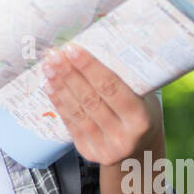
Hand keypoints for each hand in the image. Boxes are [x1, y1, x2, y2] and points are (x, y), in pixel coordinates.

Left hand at [40, 42, 162, 165]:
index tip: (73, 49)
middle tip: (55, 54)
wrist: (141, 150)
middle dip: (69, 74)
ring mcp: (106, 148)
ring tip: (49, 67)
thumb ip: (125, 77)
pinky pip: (71, 124)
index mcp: (141, 119)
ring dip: (60, 87)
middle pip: (90, 99)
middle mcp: (124, 136)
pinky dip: (59, 103)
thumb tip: (97, 41)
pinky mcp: (90, 153)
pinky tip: (50, 86)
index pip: (111, 88)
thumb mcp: (144, 96)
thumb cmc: (142, 112)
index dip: (89, 68)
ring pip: (78, 112)